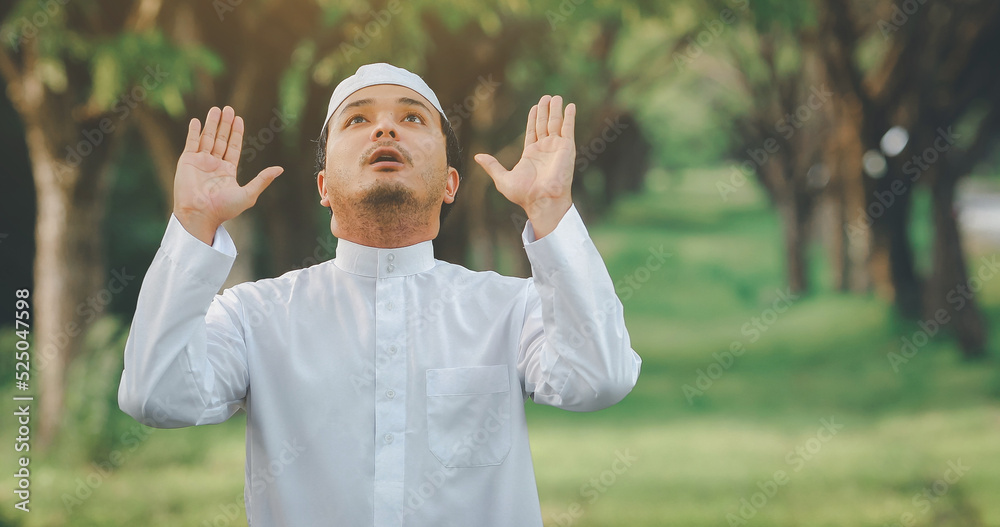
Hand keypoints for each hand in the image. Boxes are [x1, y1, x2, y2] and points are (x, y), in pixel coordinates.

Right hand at [172, 106, 283, 244]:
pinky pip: (191, 143)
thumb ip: (262, 180)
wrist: (200, 214)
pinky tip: (197, 120)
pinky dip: (193, 131)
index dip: (236, 133)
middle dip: (225, 124)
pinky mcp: (186, 162)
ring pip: (207, 138)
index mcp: (227, 171)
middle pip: (220, 140)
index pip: (233, 147)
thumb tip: (280, 169)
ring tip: (216, 109)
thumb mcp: (248, 194)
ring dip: (211, 123)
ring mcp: (200, 162)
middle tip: (229, 109)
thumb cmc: (224, 208)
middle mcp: (214, 165)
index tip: (239, 119)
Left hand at [475, 95, 575, 238]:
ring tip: (556, 97)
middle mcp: (545, 150)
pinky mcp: (566, 148)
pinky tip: (570, 106)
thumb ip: (492, 166)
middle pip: (544, 125)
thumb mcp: (502, 179)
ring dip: (556, 110)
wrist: (541, 201)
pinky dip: (569, 117)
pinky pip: (568, 129)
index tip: (535, 107)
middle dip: (545, 111)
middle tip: (547, 97)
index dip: (534, 118)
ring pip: (556, 124)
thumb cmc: (524, 194)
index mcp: (531, 155)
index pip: (533, 131)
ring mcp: (556, 148)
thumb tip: (477, 156)